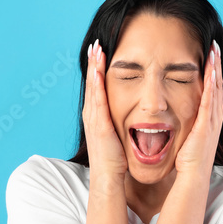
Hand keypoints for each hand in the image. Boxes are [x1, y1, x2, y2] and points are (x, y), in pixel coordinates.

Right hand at [83, 39, 126, 176]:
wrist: (108, 180)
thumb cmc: (115, 162)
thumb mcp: (117, 138)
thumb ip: (120, 126)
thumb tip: (130, 118)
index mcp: (98, 117)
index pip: (97, 88)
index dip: (98, 70)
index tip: (101, 53)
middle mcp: (92, 115)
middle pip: (92, 83)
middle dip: (93, 62)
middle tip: (96, 44)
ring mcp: (93, 119)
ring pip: (93, 87)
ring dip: (94, 67)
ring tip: (96, 49)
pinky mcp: (98, 124)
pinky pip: (97, 99)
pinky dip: (97, 83)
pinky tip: (98, 70)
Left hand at [175, 40, 222, 175]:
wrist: (191, 179)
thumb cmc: (186, 160)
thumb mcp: (186, 135)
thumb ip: (184, 122)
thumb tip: (173, 113)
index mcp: (209, 118)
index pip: (211, 88)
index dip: (211, 70)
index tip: (208, 53)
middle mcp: (214, 117)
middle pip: (217, 84)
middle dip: (216, 64)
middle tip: (213, 45)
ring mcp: (211, 122)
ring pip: (215, 89)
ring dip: (215, 69)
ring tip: (213, 50)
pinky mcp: (205, 127)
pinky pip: (209, 102)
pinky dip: (210, 86)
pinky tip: (210, 72)